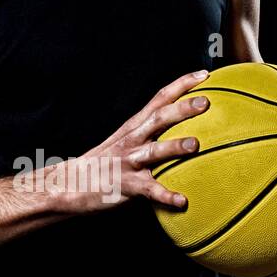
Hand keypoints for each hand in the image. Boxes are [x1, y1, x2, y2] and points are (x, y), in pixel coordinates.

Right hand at [46, 68, 213, 212]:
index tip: (204, 75)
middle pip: (159, 119)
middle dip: (182, 109)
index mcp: (134, 126)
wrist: (69, 183)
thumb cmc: (104, 163)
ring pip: (154, 151)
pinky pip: (149, 191)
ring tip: (195, 145)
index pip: (160, 99)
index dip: (182, 85)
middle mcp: (132, 140)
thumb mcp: (125, 140)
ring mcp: (129, 162)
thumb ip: (151, 133)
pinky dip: (166, 196)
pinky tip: (182, 201)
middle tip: (206, 102)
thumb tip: (185, 128)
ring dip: (174, 147)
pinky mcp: (126, 186)